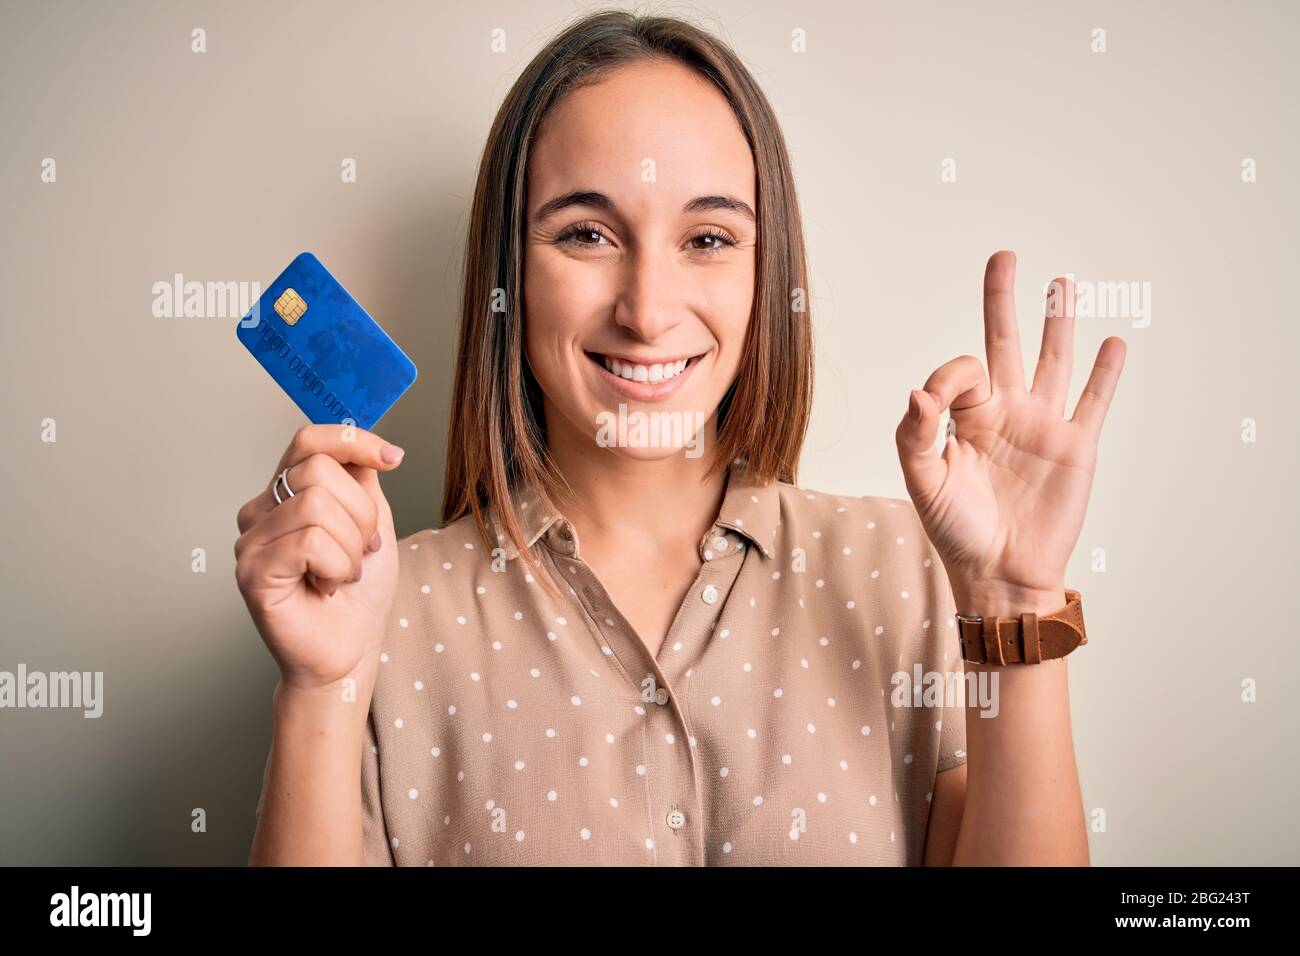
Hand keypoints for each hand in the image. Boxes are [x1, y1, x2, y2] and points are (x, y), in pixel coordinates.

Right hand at [235, 424, 404, 691]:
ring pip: (316, 506)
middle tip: (360, 551)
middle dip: (360, 513)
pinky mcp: (252, 570)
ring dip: (350, 547)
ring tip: (341, 574)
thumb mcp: (372, 522)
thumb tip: (365, 446)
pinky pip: (310, 542)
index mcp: (286, 493)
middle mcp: (260, 511)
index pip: (309, 440)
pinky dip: (336, 566)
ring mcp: (250, 540)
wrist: (349, 649)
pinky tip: (327, 586)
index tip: (393, 458)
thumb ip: (360, 481)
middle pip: (318, 470)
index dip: (353, 441)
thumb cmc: (359, 591)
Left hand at [895, 251, 1125, 614]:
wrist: (1001, 573)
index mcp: (965, 419)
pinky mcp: (1076, 446)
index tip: (935, 399)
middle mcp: (1004, 413)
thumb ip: (915, 436)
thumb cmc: (955, 531)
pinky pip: (1093, 401)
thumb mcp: (923, 483)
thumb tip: (917, 392)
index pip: (960, 372)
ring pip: (1052, 361)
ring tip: (1063, 283)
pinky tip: (1112, 342)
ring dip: (1058, 322)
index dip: (948, 375)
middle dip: (1002, 300)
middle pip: (1004, 343)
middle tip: (1004, 257)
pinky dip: (1104, 372)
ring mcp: (1042, 426)